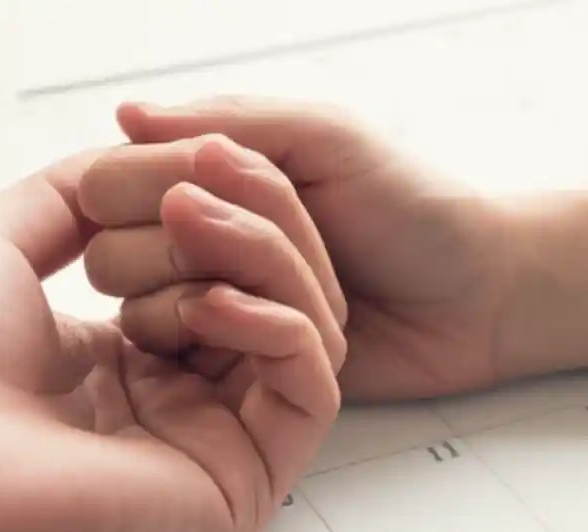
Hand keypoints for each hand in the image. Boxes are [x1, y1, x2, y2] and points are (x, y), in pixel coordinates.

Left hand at [0, 149, 341, 531]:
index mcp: (121, 355)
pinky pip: (310, 392)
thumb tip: (145, 162)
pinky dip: (280, 324)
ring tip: (193, 218)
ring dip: (266, 253)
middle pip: (277, 289)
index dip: (219, 199)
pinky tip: (208, 302)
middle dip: (253, 213)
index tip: (188, 152)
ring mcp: (208, 444)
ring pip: (307, 330)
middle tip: (207, 168)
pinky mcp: (236, 488)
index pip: (223, 263)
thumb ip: (78, 195)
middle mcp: (173, 399)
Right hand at [101, 96, 536, 399]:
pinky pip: (169, 356)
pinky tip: (264, 330)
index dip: (153, 185)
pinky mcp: (226, 361)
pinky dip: (216, 336)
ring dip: (210, 292)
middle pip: (113, 244)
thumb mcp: (326, 138)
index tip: (213, 186)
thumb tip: (127, 114)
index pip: (112, 176)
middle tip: (271, 244)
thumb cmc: (411, 207)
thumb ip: (229, 121)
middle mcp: (193, 238)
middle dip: (195, 244)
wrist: (474, 299)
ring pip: (131, 301)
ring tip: (282, 293)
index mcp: (208, 173)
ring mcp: (205, 302)